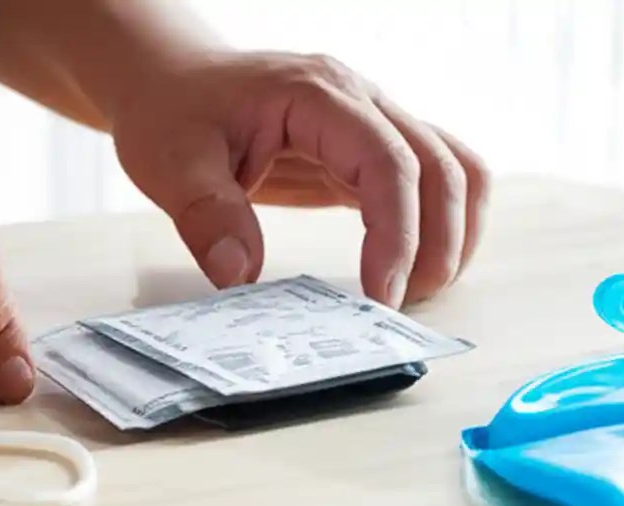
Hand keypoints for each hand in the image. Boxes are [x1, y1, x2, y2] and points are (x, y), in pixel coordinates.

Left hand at [110, 51, 490, 307]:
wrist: (171, 79)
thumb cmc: (172, 111)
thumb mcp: (171, 162)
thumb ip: (206, 215)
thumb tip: (239, 275)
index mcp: (318, 95)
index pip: (388, 161)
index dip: (396, 233)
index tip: (380, 295)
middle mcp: (360, 99)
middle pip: (440, 166)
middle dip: (436, 243)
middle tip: (400, 308)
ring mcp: (372, 120)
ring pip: (453, 168)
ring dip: (453, 233)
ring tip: (417, 293)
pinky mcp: (367, 149)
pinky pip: (431, 179)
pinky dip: (439, 224)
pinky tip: (415, 267)